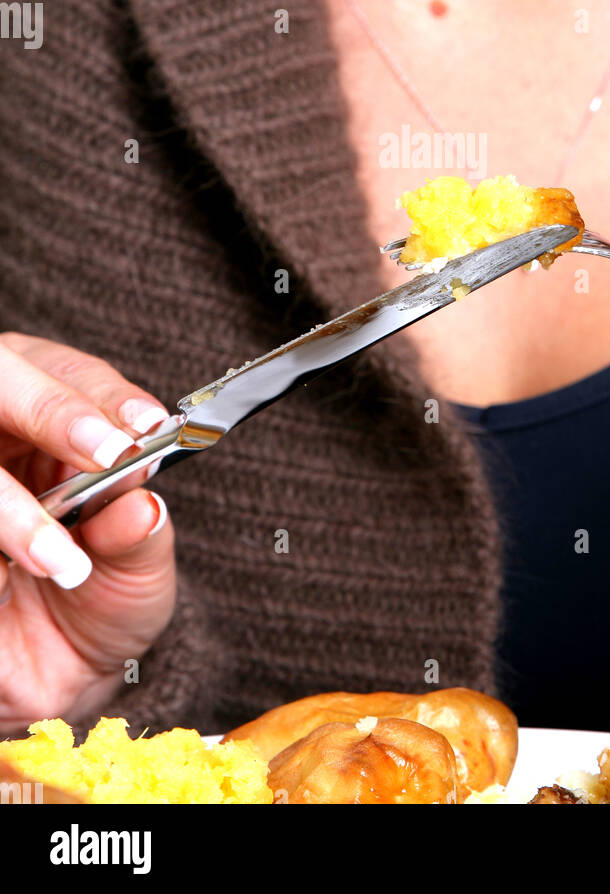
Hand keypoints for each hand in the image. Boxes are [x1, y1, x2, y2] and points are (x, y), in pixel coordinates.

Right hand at [0, 332, 175, 732]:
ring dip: (19, 510)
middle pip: (9, 387)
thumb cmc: (100, 597)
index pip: (75, 380)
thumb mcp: (138, 569)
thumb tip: (142, 504)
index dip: (106, 399)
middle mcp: (1, 439)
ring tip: (65, 562)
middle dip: (58, 414)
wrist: (57, 679)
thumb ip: (139, 533)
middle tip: (111, 452)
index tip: (145, 427)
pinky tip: (6, 589)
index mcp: (55, 424)